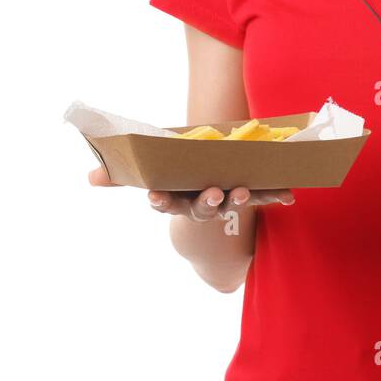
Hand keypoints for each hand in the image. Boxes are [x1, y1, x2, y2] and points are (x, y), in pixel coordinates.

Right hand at [87, 165, 293, 221]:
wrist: (209, 195)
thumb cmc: (175, 179)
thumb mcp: (149, 173)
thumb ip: (121, 174)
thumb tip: (90, 177)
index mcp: (177, 198)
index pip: (165, 203)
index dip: (161, 201)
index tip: (156, 196)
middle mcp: (200, 204)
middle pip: (202, 208)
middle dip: (207, 201)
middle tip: (213, 193)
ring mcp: (224, 200)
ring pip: (231, 202)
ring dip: (238, 198)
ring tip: (241, 190)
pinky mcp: (247, 193)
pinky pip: (262, 196)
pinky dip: (275, 195)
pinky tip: (290, 197)